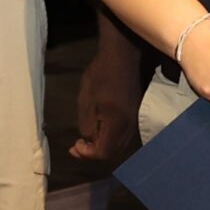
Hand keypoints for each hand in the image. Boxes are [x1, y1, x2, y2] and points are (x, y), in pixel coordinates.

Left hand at [69, 45, 140, 165]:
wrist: (122, 55)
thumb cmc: (100, 74)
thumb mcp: (85, 100)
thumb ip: (86, 125)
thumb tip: (88, 140)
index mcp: (116, 122)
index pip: (103, 153)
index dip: (87, 154)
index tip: (74, 144)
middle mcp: (129, 126)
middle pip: (112, 152)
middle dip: (93, 152)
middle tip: (77, 145)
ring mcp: (134, 120)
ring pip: (118, 145)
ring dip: (102, 146)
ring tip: (85, 139)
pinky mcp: (135, 115)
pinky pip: (122, 135)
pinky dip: (110, 138)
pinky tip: (99, 129)